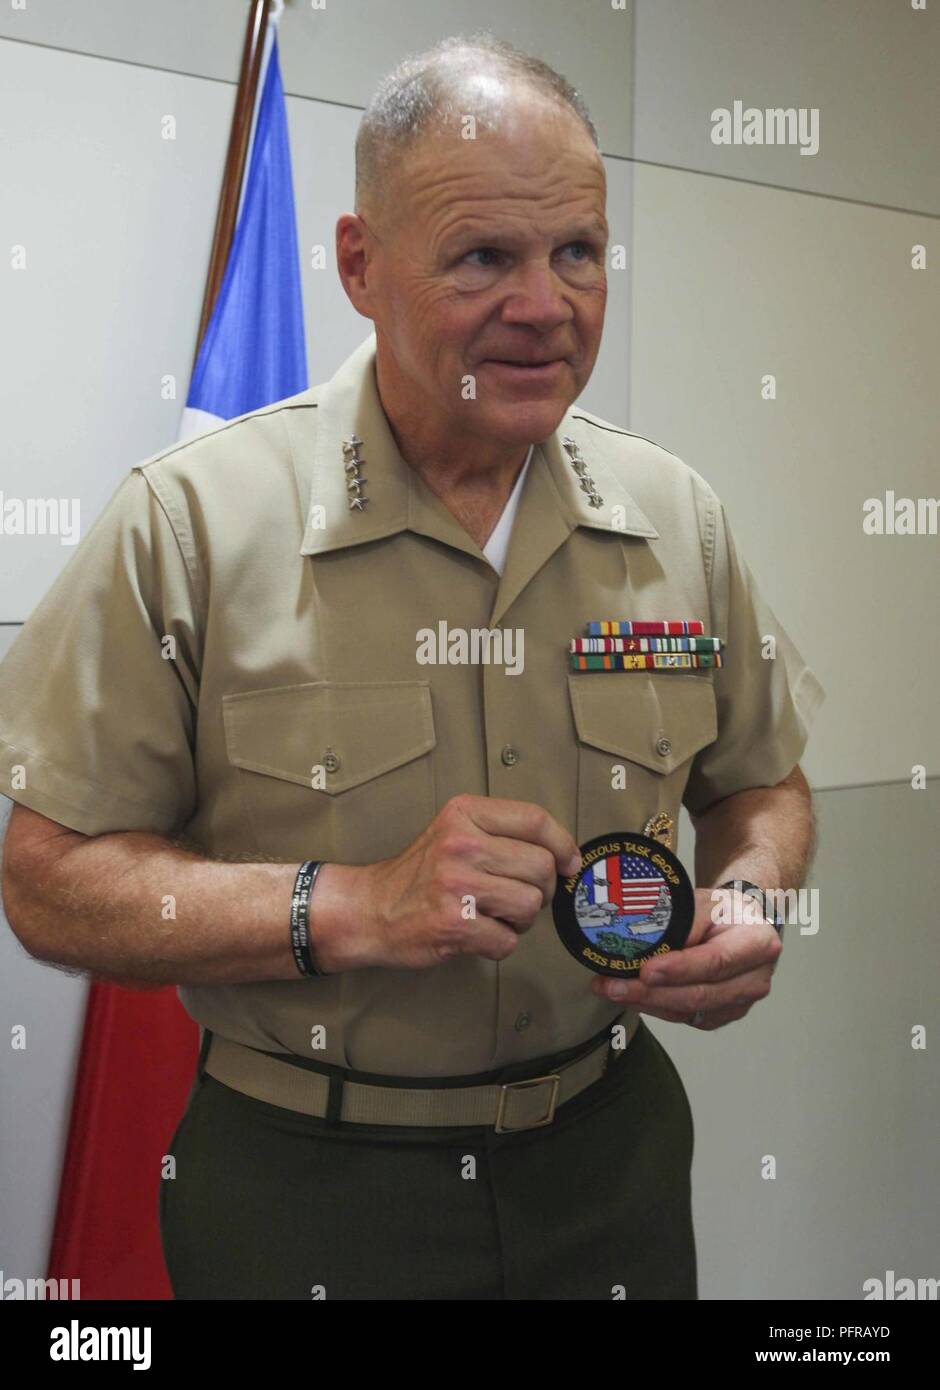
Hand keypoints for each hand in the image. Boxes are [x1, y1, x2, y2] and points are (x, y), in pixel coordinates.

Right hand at [311, 794, 580, 971]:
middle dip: (539, 889)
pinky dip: (498, 944)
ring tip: (493, 914)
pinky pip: (508, 941)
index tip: (570, 862)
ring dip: (520, 920)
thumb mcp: (455, 831)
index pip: (535, 820)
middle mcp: (461, 844)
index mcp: (464, 814)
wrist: (369, 908)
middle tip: (516, 896)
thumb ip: (503, 834)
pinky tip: (476, 933)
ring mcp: (457, 885)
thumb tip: (564, 856)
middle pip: (541, 867)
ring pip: (530, 906)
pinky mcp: (454, 924)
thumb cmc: (420, 874)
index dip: (563, 843)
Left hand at [590, 886, 782, 1029]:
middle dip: (652, 992)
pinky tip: (632, 996)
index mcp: (757, 943)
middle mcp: (755, 979)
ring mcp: (741, 1002)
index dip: (680, 969)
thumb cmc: (723, 911)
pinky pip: (686, 1018)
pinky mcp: (723, 1014)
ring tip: (611, 989)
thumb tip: (646, 943)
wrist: (741, 923)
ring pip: (690, 1010)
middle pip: (701, 994)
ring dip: (646, 1002)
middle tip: (614, 985)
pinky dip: (656, 1008)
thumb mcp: (705, 903)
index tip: (646, 970)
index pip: (716, 961)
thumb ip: (682, 922)